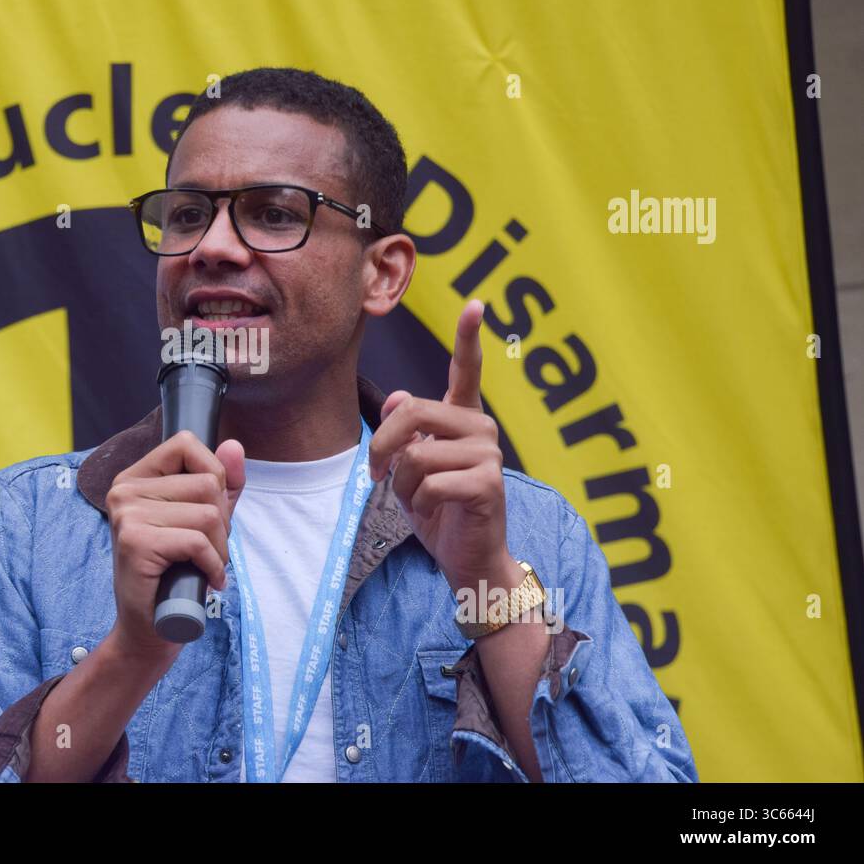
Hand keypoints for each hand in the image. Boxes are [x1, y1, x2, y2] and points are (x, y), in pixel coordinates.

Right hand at [105, 431, 245, 660]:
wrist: (150, 629)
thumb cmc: (176, 573)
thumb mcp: (204, 521)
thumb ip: (221, 483)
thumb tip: (234, 446)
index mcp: (135, 478)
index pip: (185, 443)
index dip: (213, 475)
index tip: (208, 512)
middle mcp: (124, 490)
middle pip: (207, 483)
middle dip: (221, 522)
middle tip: (205, 550)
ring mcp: (127, 515)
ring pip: (208, 514)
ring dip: (219, 548)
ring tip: (203, 567)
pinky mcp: (135, 542)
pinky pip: (198, 541)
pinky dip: (213, 566)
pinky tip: (205, 581)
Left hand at [366, 299, 510, 589]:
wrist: (467, 559)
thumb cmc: (438, 512)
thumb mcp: (410, 469)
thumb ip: (405, 434)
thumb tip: (395, 396)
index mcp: (464, 420)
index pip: (466, 371)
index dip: (469, 337)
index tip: (475, 304)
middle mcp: (482, 428)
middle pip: (412, 412)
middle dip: (381, 446)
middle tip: (375, 475)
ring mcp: (488, 454)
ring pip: (415, 454)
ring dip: (400, 484)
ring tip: (415, 501)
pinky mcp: (487, 483)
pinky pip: (428, 482)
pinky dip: (416, 503)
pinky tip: (433, 512)